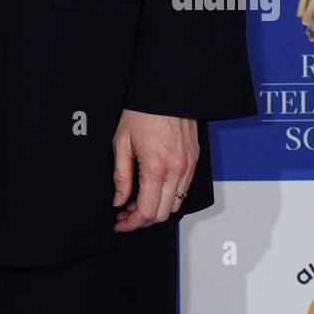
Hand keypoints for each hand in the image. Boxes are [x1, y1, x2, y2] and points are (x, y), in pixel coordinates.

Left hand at [111, 109, 198, 231]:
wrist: (167, 90)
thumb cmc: (142, 111)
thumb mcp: (121, 142)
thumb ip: (121, 175)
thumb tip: (119, 200)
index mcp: (157, 167)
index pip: (147, 212)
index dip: (131, 223)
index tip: (119, 222)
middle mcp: (177, 171)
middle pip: (162, 214)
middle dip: (141, 219)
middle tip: (124, 213)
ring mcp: (188, 166)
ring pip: (175, 204)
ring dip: (156, 209)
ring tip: (137, 201)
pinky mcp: (194, 160)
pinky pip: (184, 189)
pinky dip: (168, 196)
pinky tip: (153, 188)